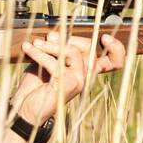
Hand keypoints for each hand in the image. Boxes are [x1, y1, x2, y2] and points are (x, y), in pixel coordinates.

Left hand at [11, 32, 126, 125]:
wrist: (26, 107)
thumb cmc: (36, 86)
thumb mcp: (50, 62)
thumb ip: (60, 49)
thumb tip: (57, 34)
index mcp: (86, 71)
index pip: (114, 62)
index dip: (116, 48)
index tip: (105, 37)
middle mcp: (86, 77)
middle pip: (91, 49)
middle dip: (70, 38)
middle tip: (50, 36)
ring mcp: (79, 81)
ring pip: (72, 52)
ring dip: (51, 45)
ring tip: (36, 43)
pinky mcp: (68, 84)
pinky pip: (56, 61)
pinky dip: (39, 53)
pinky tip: (29, 49)